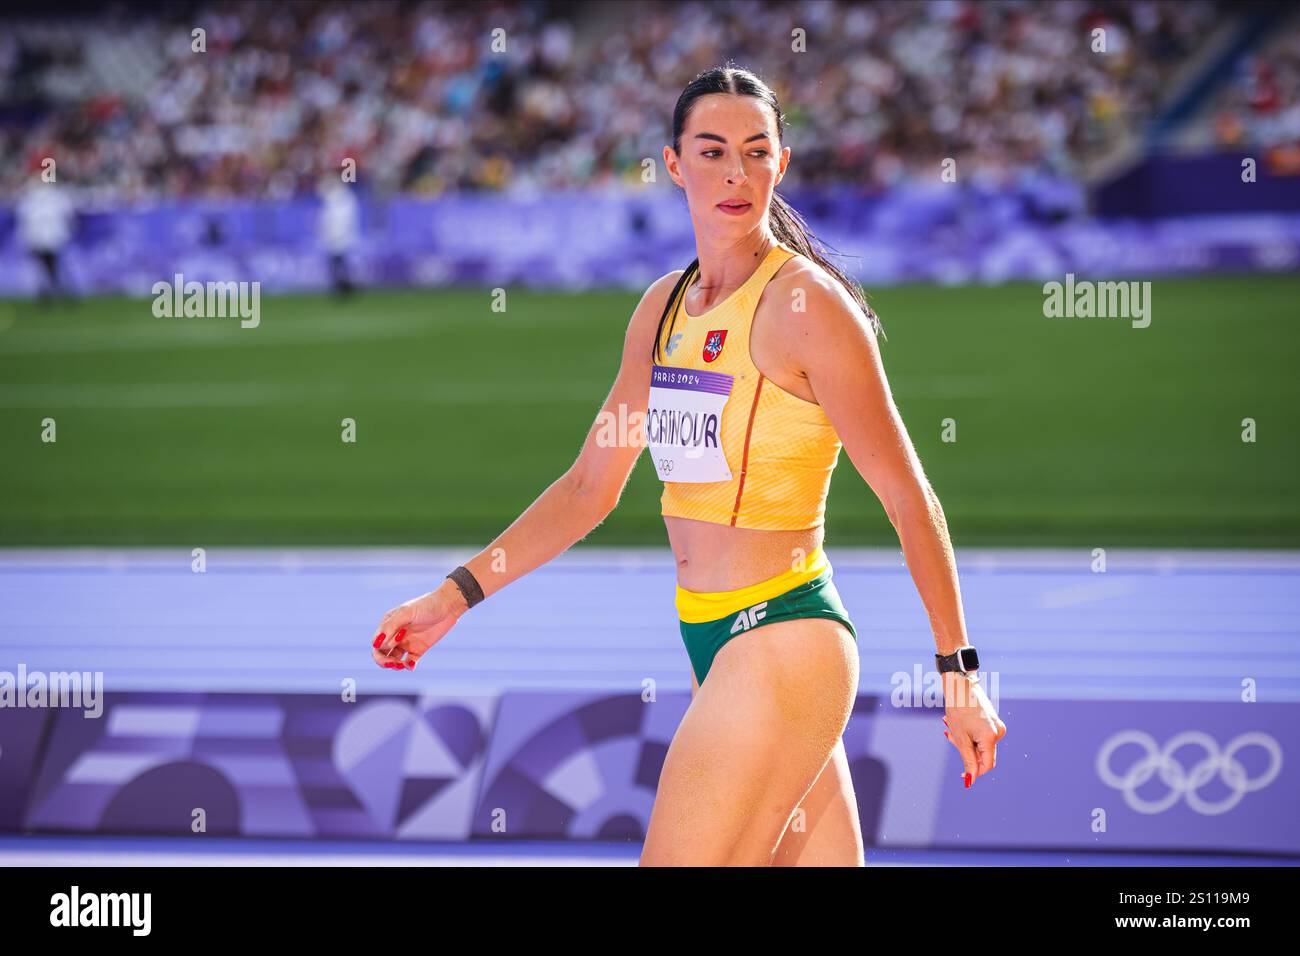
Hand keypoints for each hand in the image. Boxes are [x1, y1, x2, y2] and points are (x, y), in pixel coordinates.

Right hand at [370, 582, 467, 669]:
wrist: (448, 606)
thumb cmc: (426, 605)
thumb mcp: (406, 613)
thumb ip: (391, 626)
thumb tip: (376, 644)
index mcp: (388, 625)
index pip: (377, 643)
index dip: (382, 647)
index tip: (398, 639)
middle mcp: (395, 635)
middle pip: (381, 654)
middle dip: (383, 662)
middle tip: (393, 664)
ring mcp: (407, 643)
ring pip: (393, 660)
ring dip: (394, 665)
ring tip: (403, 665)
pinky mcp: (419, 649)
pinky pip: (409, 662)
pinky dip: (408, 666)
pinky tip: (412, 665)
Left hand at [942, 672, 1005, 788]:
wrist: (960, 684)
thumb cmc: (958, 708)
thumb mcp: (960, 737)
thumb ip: (967, 760)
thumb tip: (971, 780)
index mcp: (991, 737)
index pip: (987, 765)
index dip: (974, 771)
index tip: (961, 775)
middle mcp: (998, 732)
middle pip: (983, 754)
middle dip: (965, 750)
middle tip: (949, 735)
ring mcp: (997, 726)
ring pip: (980, 744)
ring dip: (965, 741)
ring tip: (950, 725)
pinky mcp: (992, 721)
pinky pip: (981, 735)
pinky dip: (968, 734)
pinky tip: (957, 723)